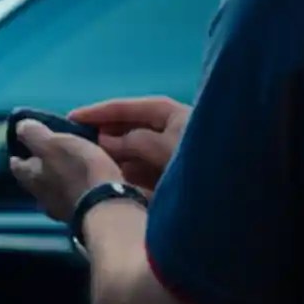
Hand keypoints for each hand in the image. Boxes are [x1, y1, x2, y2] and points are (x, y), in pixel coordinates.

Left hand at [9, 120, 124, 221]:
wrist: (106, 207)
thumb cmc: (78, 170)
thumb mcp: (54, 143)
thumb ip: (34, 134)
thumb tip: (20, 127)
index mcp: (30, 177)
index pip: (16, 164)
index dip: (20, 152)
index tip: (25, 142)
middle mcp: (40, 197)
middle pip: (34, 179)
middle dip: (41, 166)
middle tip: (53, 151)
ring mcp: (60, 210)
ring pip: (54, 190)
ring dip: (60, 179)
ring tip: (74, 165)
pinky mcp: (81, 216)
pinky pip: (74, 198)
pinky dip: (78, 189)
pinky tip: (89, 183)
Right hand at [69, 96, 190, 195]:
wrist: (234, 195)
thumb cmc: (201, 160)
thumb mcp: (163, 145)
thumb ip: (132, 140)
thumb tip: (104, 140)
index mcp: (169, 113)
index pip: (125, 108)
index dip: (97, 112)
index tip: (69, 119)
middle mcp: (169, 131)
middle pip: (128, 131)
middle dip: (103, 138)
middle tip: (74, 146)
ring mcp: (171, 156)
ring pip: (132, 155)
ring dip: (113, 159)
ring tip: (88, 165)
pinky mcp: (172, 181)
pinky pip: (142, 175)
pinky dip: (126, 177)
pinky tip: (110, 182)